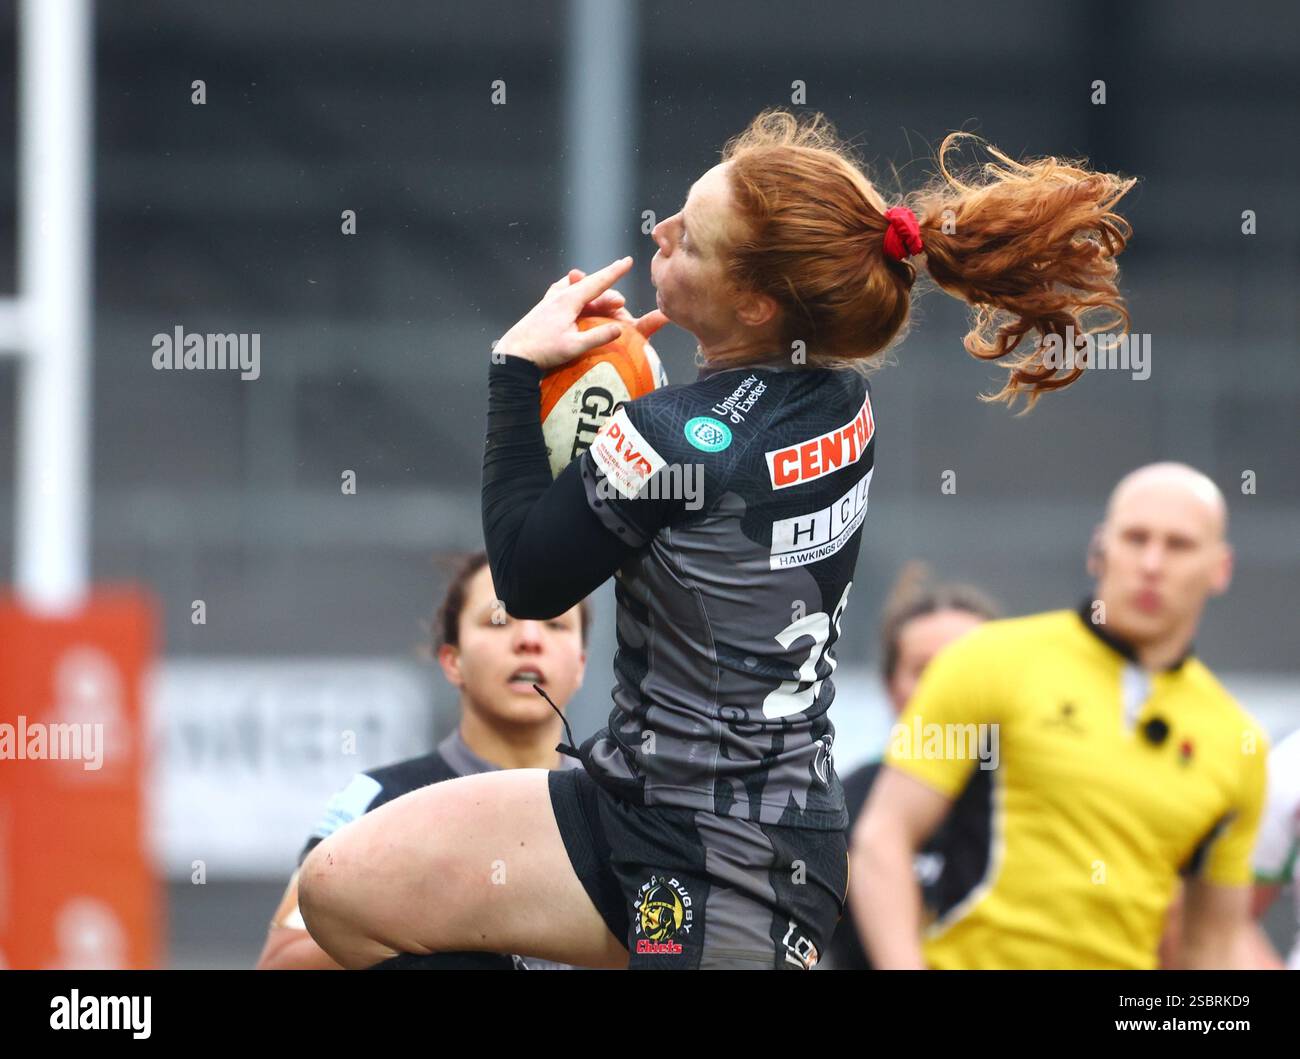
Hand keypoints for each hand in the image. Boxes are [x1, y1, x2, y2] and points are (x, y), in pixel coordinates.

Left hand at [493, 257, 666, 371]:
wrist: (514, 354)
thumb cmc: (543, 351)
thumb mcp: (574, 347)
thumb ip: (598, 337)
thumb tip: (620, 329)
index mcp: (569, 300)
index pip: (597, 282)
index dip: (615, 272)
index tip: (628, 260)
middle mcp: (559, 295)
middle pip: (589, 286)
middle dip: (607, 290)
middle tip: (620, 302)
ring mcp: (550, 299)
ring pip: (576, 286)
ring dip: (591, 289)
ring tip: (602, 294)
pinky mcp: (544, 306)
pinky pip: (564, 291)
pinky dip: (576, 291)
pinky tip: (575, 295)